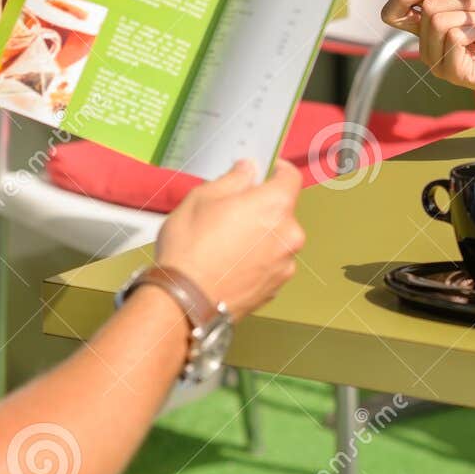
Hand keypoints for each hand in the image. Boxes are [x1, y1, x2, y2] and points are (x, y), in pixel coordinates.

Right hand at [155, 159, 304, 320]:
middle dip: (261, 208)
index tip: (264, 171)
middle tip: (231, 213)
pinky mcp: (275, 288)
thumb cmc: (190, 248)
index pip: (291, 177)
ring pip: (276, 239)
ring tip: (225, 245)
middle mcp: (289, 234)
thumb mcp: (202, 198)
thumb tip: (248, 170)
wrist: (184, 303)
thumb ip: (233, 179)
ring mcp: (285, 264)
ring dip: (260, 236)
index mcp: (275, 205)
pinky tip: (229, 265)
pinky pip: (270, 264)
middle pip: (282, 211)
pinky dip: (256, 261)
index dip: (277, 170)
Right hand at [381, 0, 474, 101]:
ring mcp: (439, 62)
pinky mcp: (453, 73)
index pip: (394, 14)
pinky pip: (453, 37)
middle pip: (427, 8)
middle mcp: (429, 46)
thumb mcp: (471, 5)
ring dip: (472, 15)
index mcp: (429, 29)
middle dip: (463, 1)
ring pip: (439, 20)